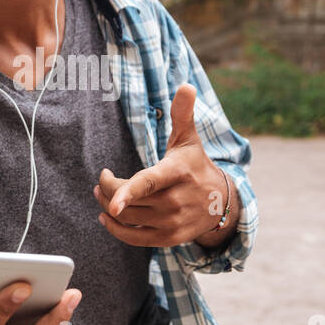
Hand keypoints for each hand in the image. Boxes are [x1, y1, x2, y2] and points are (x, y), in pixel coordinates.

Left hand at [93, 83, 234, 247]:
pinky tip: (107, 216)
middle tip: (103, 179)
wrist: (221, 203)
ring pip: (128, 217)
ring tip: (102, 193)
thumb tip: (186, 86)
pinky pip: (134, 237)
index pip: (149, 182)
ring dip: (107, 205)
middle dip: (108, 189)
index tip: (109, 195)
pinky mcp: (169, 239)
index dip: (127, 190)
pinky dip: (115, 228)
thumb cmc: (196, 166)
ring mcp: (173, 222)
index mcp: (178, 173)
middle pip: (129, 199)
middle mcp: (176, 200)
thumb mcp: (190, 139)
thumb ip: (182, 114)